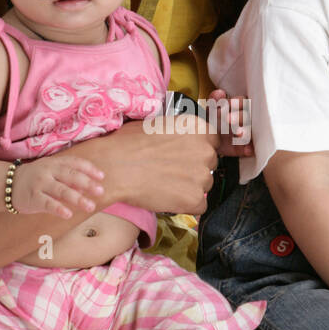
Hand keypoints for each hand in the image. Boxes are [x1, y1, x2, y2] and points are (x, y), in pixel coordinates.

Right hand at [10, 153, 105, 217]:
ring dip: (78, 198)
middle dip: (87, 183)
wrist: (7, 184)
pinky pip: (48, 204)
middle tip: (100, 191)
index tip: (101, 177)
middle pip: (71, 176)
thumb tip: (88, 186)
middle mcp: (48, 171)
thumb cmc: (35, 179)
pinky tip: (69, 214)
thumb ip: (68, 177)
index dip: (89, 169)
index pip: (75, 163)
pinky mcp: (33, 198)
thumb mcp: (51, 172)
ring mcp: (40, 184)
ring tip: (90, 206)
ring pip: (62, 190)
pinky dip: (59, 209)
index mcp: (54, 163)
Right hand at [103, 117, 218, 215]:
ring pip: (204, 185)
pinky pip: (199, 205)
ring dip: (190, 187)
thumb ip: (179, 131)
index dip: (198, 151)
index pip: (212, 142)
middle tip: (171, 172)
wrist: (116, 167)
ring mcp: (202, 176)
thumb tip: (181, 139)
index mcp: (198, 128)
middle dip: (194, 169)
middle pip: (209, 164)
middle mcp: (205, 150)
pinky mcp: (195, 199)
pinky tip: (168, 197)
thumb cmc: (128, 144)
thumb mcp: (159, 124)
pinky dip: (186, 204)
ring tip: (165, 184)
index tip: (185, 156)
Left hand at [205, 88, 254, 158]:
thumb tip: (220, 93)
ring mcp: (246, 134)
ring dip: (246, 132)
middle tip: (227, 119)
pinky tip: (246, 149)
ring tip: (239, 133)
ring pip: (250, 132)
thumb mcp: (210, 112)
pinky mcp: (245, 147)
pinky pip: (251, 148)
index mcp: (237, 109)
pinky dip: (250, 149)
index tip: (229, 104)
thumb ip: (214, 101)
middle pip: (246, 116)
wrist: (206, 143)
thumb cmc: (212, 123)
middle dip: (238, 117)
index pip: (242, 102)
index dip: (237, 102)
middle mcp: (244, 120)